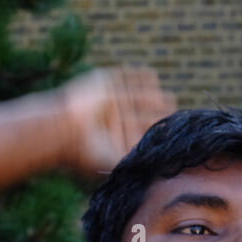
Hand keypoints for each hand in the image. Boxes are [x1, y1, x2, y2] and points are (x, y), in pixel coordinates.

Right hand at [58, 66, 176, 175]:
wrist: (63, 129)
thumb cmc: (87, 150)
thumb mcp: (116, 160)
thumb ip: (136, 161)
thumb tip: (161, 165)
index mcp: (117, 135)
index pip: (144, 131)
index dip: (161, 130)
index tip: (178, 130)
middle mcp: (114, 118)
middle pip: (142, 113)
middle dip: (160, 111)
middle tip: (176, 111)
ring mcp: (108, 100)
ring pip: (136, 95)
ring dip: (152, 95)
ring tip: (169, 97)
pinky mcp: (103, 83)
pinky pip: (123, 77)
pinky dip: (137, 76)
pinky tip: (152, 76)